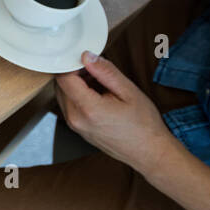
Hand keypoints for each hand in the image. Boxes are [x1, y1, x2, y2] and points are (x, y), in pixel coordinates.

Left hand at [55, 52, 175, 174]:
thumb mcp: (128, 92)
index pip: (64, 78)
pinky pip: (68, 106)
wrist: (148, 152)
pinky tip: (98, 96)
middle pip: (60, 86)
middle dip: (74, 74)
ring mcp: (74, 126)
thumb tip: (87, 56)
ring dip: (76, 85)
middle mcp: (75, 119)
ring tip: (100, 85)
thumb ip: (105, 72)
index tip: (86, 59)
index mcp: (88, 108)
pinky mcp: (76, 129)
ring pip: (63, 95)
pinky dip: (78, 96)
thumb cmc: (143, 124)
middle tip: (96, 71)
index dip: (72, 64)